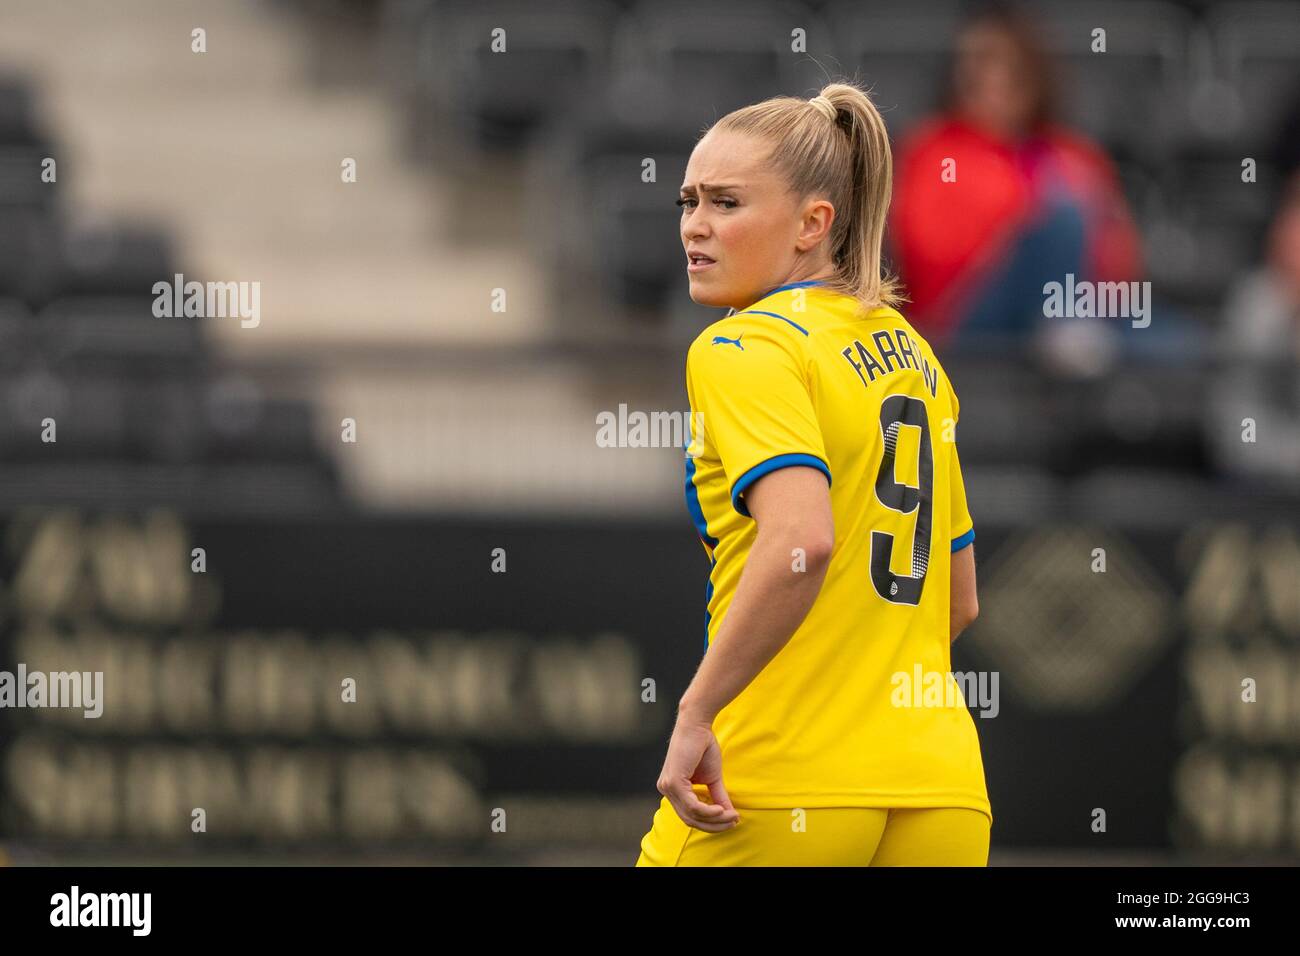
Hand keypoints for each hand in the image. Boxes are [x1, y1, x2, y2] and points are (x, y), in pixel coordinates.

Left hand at [656, 715, 738, 830]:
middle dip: (713, 825)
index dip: (711, 822)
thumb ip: (718, 796)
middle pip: (689, 819)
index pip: (690, 815)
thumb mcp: (713, 777)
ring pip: (691, 815)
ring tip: (730, 816)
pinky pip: (691, 805)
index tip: (731, 821)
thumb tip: (730, 816)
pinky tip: (720, 809)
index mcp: (673, 789)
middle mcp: (666, 789)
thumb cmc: (703, 746)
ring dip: (714, 819)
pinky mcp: (673, 782)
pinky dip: (708, 811)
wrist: (697, 724)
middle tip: (733, 821)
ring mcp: (667, 787)